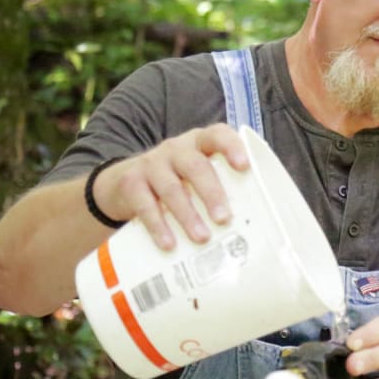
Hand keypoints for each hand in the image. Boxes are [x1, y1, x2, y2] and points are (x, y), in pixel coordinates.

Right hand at [93, 123, 247, 249]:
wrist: (124, 182)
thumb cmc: (178, 180)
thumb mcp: (197, 175)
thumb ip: (221, 186)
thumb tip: (255, 221)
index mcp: (199, 143)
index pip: (218, 135)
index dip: (232, 147)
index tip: (244, 166)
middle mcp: (175, 149)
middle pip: (195, 166)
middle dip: (211, 193)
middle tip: (224, 218)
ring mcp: (151, 164)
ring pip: (172, 188)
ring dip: (188, 215)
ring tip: (202, 237)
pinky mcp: (131, 183)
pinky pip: (146, 205)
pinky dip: (158, 226)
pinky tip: (169, 243)